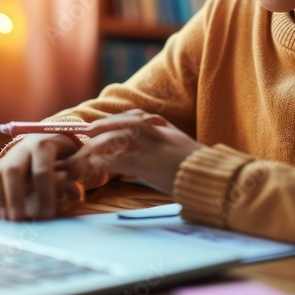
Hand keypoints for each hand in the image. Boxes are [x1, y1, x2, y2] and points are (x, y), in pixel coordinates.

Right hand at [0, 133, 88, 220]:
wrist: (48, 138)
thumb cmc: (65, 154)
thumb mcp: (76, 156)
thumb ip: (77, 169)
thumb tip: (76, 188)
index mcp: (44, 145)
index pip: (42, 169)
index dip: (45, 192)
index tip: (48, 215)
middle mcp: (21, 150)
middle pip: (13, 170)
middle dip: (16, 196)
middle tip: (21, 220)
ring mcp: (5, 161)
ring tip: (8, 220)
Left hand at [59, 109, 203, 194]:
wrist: (210, 177)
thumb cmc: (196, 165)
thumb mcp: (179, 143)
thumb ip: (163, 137)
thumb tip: (147, 139)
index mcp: (164, 127)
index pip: (135, 117)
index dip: (115, 120)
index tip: (100, 124)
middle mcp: (156, 133)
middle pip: (123, 124)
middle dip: (102, 126)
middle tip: (85, 131)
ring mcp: (150, 148)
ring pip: (118, 138)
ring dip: (98, 143)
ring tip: (84, 149)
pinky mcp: (146, 165)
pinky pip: (119, 160)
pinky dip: (104, 161)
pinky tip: (94, 165)